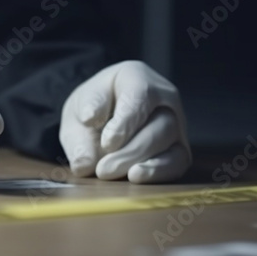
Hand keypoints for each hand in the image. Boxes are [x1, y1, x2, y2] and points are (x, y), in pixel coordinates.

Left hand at [60, 60, 190, 182]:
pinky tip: (136, 178)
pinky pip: (177, 162)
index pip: (139, 96)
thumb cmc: (92, 108)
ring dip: (140, 162)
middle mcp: (164, 98)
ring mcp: (176, 123)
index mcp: (136, 77)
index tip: (107, 143)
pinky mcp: (179, 149)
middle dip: (130, 151)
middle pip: (159, 124)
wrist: (100, 116)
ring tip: (110, 174)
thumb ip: (78, 135)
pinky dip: (157, 172)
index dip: (125, 122)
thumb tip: (83, 163)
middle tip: (102, 170)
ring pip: (169, 144)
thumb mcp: (77, 114)